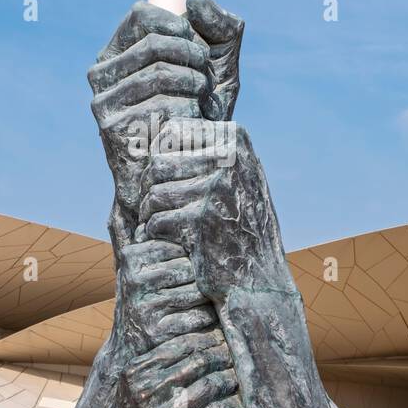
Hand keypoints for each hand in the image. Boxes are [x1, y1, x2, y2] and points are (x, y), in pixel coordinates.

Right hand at [88, 0, 244, 244]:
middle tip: (206, 80)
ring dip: (195, 86)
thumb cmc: (202, 113)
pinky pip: (161, 105)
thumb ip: (218, 26)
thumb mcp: (218, 65)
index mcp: (118, 51)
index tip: (198, 48)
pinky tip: (191, 124)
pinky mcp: (115, 131)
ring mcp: (104, 103)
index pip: (142, 15)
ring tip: (201, 102)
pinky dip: (188, 111)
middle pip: (155, 43)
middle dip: (193, 58)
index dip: (178, 25)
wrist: (190, 171)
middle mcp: (101, 74)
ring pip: (160, 73)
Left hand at [138, 123, 294, 302]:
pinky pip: (155, 220)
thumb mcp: (239, 175)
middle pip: (157, 164)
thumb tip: (161, 129)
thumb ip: (210, 149)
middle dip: (149, 188)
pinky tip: (172, 241)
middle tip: (155, 206)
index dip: (160, 156)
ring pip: (153, 193)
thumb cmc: (241, 223)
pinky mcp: (200, 221)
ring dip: (150, 213)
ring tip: (161, 223)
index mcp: (235, 139)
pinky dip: (157, 234)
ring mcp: (215, 189)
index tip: (164, 178)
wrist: (258, 278)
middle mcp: (227, 159)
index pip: (172, 132)